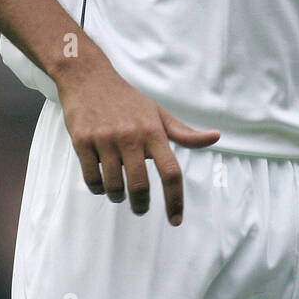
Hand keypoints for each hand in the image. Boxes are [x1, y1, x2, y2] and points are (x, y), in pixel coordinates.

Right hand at [57, 58, 218, 224]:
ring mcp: (105, 139)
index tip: (176, 220)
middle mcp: (130, 136)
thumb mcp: (158, 113)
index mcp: (153, 132)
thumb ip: (184, 133)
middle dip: (141, 204)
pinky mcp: (82, 141)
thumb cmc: (127, 100)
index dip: (175, 200)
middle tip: (141, 208)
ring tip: (119, 192)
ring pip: (114, 186)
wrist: (88, 78)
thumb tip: (215, 137)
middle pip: (140, 185)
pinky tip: (102, 183)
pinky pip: (92, 179)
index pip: (170, 172)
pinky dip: (98, 188)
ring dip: (117, 196)